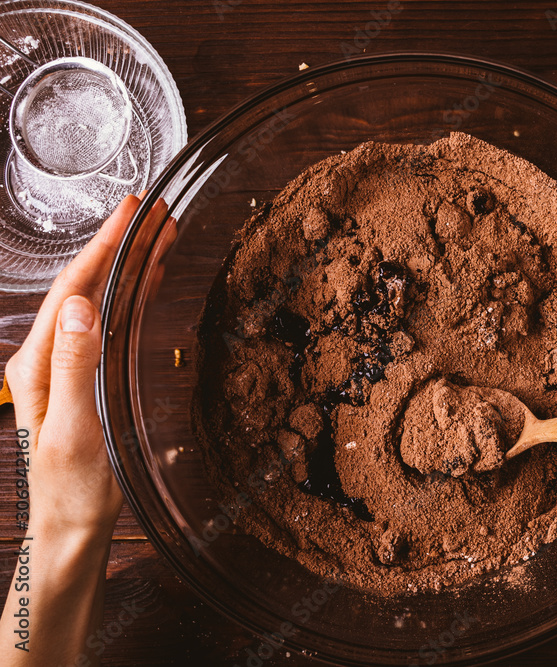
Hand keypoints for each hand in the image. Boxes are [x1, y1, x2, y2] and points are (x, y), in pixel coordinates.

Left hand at [5, 195, 140, 537]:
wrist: (72, 526)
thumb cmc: (72, 487)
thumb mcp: (76, 428)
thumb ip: (77, 365)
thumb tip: (82, 307)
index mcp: (38, 363)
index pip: (72, 290)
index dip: (101, 247)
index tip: (128, 214)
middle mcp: (50, 357)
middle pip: (87, 286)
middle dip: (119, 245)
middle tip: (151, 211)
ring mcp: (69, 365)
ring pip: (101, 300)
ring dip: (129, 266)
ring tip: (159, 234)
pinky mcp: (89, 376)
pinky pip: (111, 323)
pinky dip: (131, 295)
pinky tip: (148, 280)